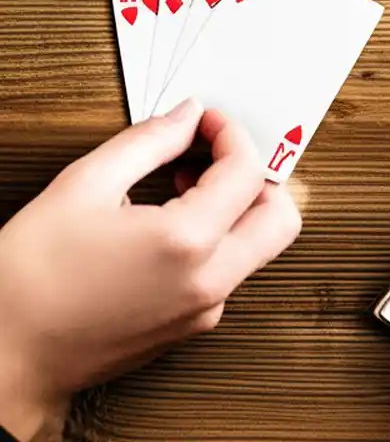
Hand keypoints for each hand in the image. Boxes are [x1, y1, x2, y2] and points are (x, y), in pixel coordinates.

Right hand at [0, 102, 301, 440]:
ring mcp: (205, 310)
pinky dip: (217, 239)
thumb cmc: (30, 278)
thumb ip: (148, 141)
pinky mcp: (192, 326)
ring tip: (183, 186)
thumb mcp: (83, 186)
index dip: (232, 135)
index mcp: (188, 244)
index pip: (248, 173)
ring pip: (258, 248)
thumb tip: (187, 116)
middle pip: (280, 217)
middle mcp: (210, 283)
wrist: (6, 355)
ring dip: (238, 208)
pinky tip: (168, 224)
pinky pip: (229, 272)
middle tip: (213, 155)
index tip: (208, 121)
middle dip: (256, 177)